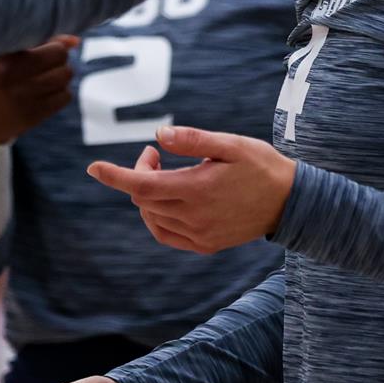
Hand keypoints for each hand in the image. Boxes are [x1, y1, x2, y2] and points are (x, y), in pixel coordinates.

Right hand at [0, 37, 78, 144]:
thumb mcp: (3, 53)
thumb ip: (39, 40)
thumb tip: (76, 41)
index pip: (41, 35)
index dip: (49, 40)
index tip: (45, 45)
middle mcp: (6, 75)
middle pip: (59, 54)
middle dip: (59, 56)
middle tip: (49, 61)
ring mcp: (19, 98)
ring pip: (66, 75)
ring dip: (63, 73)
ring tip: (49, 75)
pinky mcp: (31, 116)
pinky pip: (66, 96)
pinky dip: (62, 92)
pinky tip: (47, 92)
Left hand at [87, 126, 295, 253]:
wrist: (290, 202)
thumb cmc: (261, 166)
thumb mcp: (231, 144)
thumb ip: (193, 141)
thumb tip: (158, 137)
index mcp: (197, 189)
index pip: (142, 184)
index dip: (114, 176)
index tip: (93, 168)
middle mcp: (193, 217)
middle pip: (143, 198)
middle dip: (140, 173)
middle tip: (156, 154)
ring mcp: (198, 235)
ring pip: (152, 216)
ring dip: (148, 195)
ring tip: (167, 174)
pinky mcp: (204, 245)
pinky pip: (166, 234)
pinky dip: (157, 216)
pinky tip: (169, 201)